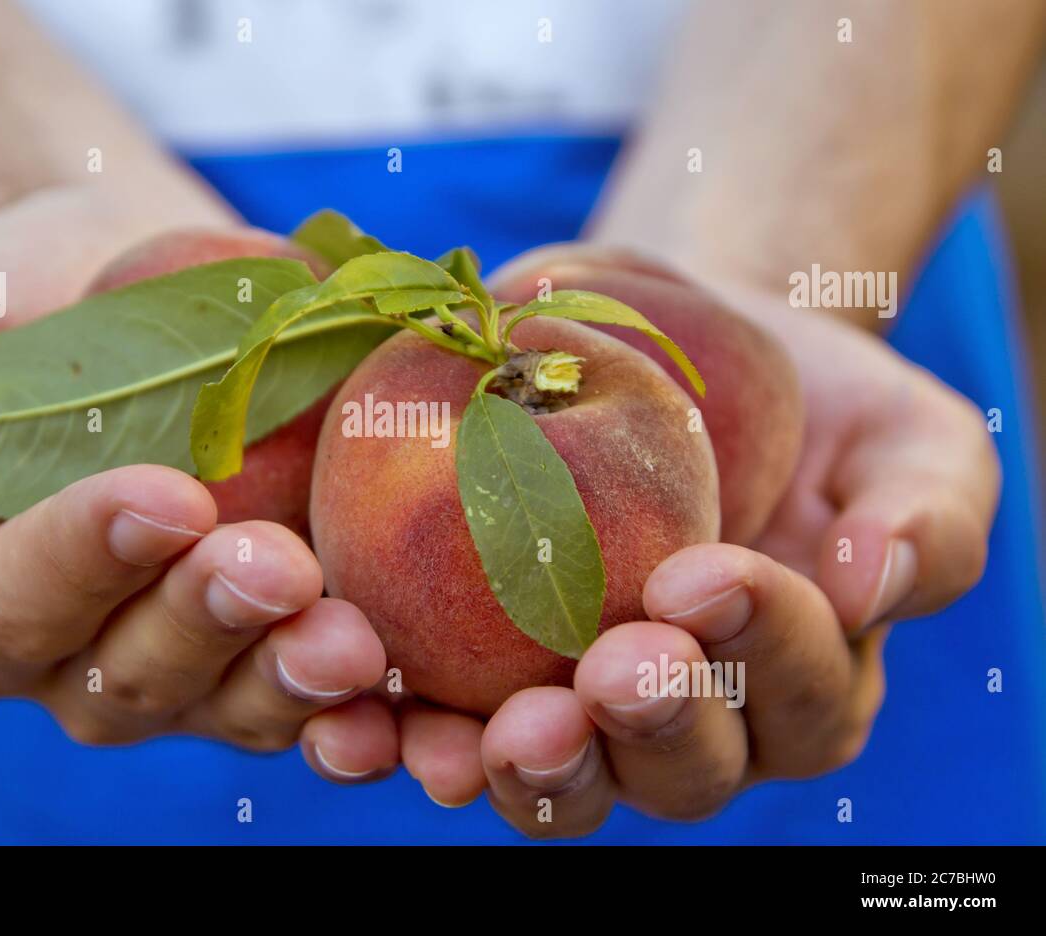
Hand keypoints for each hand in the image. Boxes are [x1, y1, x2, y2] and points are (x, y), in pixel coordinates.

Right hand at [0, 182, 399, 768]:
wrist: (124, 274)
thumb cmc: (15, 303)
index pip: (15, 603)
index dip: (84, 557)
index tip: (163, 496)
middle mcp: (78, 657)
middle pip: (130, 672)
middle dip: (205, 619)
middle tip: (273, 564)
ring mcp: (187, 668)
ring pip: (226, 705)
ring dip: (286, 679)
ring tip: (346, 638)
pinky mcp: (272, 652)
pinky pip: (311, 706)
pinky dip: (355, 715)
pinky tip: (393, 700)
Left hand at [389, 246, 999, 836]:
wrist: (680, 346)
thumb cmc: (809, 402)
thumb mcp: (906, 440)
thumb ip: (927, 517)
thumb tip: (876, 578)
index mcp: (800, 687)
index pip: (797, 696)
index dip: (761, 648)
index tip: (706, 574)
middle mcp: (692, 724)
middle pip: (678, 770)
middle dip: (645, 730)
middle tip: (612, 670)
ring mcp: (578, 713)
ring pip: (560, 780)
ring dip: (519, 769)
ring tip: (483, 737)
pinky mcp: (477, 677)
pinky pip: (440, 725)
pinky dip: (400, 734)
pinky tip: (365, 715)